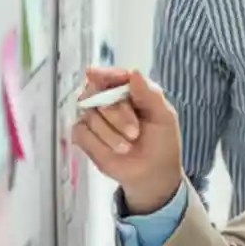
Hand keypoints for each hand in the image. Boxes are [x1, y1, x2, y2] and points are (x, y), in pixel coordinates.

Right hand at [74, 67, 182, 212]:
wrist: (153, 173)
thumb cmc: (162, 142)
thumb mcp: (164, 117)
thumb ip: (150, 94)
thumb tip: (133, 72)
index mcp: (130, 91)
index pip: (113, 75)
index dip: (105, 74)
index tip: (95, 75)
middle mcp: (108, 100)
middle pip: (98, 93)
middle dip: (117, 115)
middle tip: (134, 133)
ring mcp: (94, 117)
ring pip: (89, 114)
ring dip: (111, 134)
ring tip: (128, 147)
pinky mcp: (84, 136)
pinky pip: (81, 132)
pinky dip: (98, 143)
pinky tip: (114, 151)